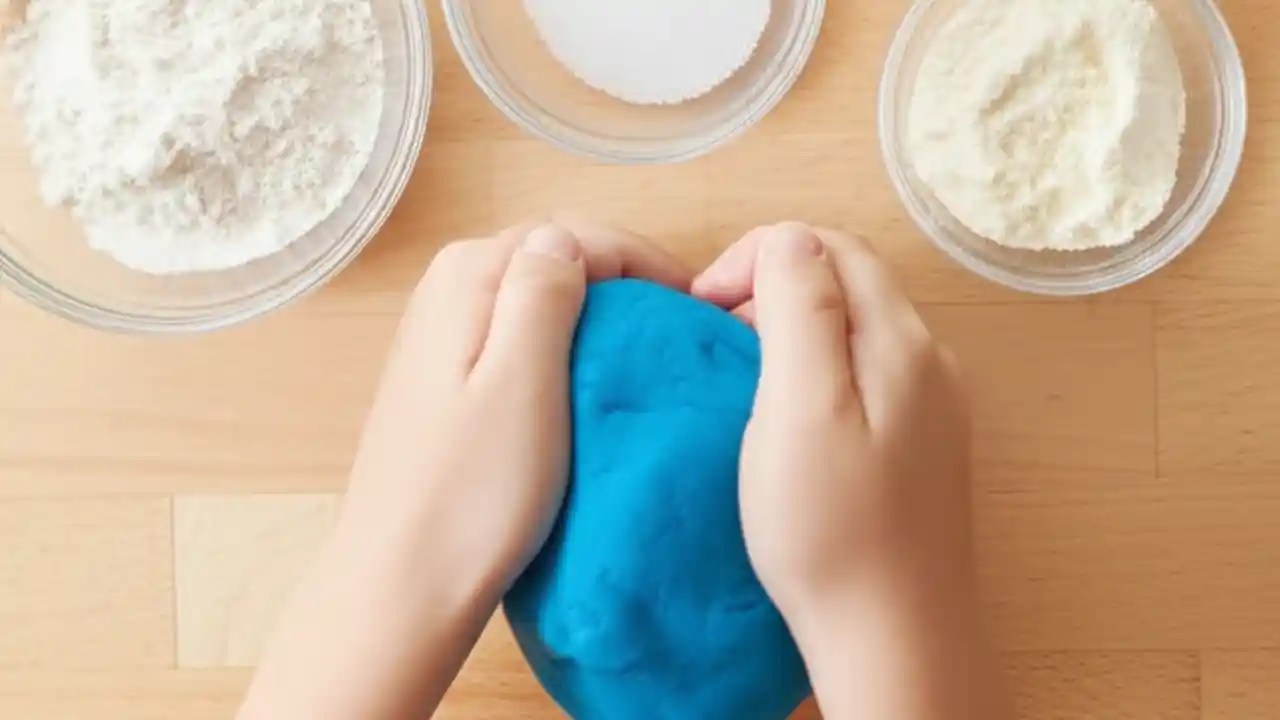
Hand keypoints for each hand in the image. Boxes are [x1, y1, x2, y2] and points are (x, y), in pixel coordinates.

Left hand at [240, 221, 691, 719]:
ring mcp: (437, 335)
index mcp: (469, 275)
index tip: (697, 313)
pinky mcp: (440, 379)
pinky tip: (585, 386)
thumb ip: (542, 292)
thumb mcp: (522, 381)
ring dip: (592, 315)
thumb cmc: (473, 491)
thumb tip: (564, 238)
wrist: (403, 583)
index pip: (575, 234)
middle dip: (621, 285)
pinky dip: (559, 347)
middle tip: (677, 336)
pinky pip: (514, 336)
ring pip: (534, 298)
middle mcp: (445, 288)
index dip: (645, 264)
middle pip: (552, 259)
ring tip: (642, 360)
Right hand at [694, 223, 1006, 719]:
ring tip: (740, 376)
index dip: (759, 254)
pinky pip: (866, 373)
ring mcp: (933, 405)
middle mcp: (930, 360)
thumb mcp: (800, 406)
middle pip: (849, 280)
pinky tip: (785, 418)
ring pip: (856, 327)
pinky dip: (816, 368)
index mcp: (900, 340)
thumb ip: (801, 308)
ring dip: (792, 327)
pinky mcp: (923, 446)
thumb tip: (789, 238)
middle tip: (715, 338)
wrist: (892, 637)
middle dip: (773, 285)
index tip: (705, 307)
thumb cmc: (831, 528)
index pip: (830, 244)